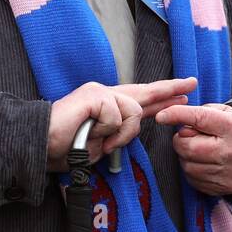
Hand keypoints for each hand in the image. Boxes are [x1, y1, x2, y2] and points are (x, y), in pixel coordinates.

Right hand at [46, 77, 196, 172]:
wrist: (39, 143)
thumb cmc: (64, 148)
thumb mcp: (99, 144)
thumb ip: (118, 135)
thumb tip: (134, 127)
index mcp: (107, 106)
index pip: (140, 99)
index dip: (162, 97)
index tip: (182, 94)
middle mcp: (105, 93)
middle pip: (145, 90)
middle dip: (170, 89)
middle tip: (192, 83)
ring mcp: (100, 92)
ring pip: (134, 112)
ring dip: (121, 135)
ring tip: (100, 143)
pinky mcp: (95, 94)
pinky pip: (117, 116)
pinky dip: (107, 132)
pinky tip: (89, 132)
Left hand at [154, 102, 231, 196]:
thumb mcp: (223, 112)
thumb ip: (199, 113)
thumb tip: (171, 118)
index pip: (200, 119)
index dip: (177, 115)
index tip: (161, 116)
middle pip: (189, 147)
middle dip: (180, 140)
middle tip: (188, 136)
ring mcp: (229, 173)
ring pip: (188, 165)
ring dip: (185, 156)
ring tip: (197, 149)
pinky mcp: (223, 188)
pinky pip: (193, 179)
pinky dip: (191, 170)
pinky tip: (202, 162)